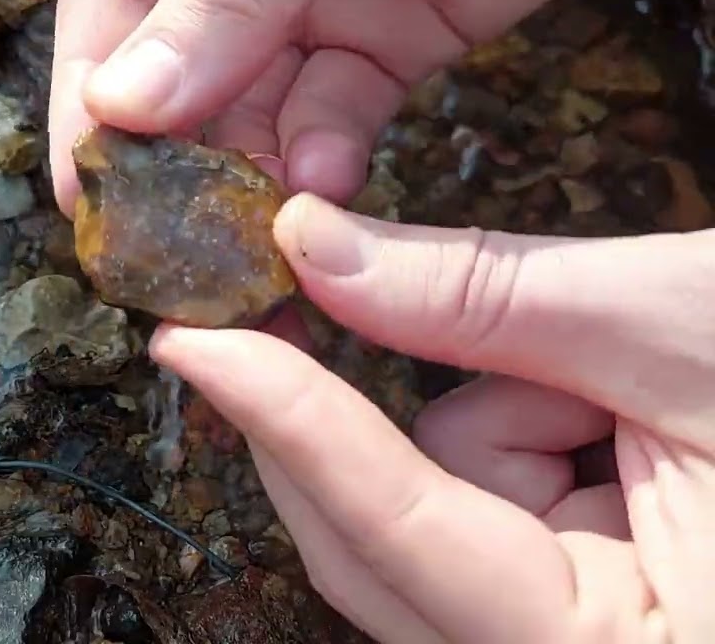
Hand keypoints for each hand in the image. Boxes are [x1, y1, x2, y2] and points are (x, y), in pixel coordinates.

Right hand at [47, 0, 635, 217]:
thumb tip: (126, 106)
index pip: (109, 9)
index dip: (90, 100)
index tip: (88, 191)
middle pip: (175, 81)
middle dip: (174, 166)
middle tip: (174, 252)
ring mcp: (312, 3)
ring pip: (257, 112)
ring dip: (252, 177)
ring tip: (255, 238)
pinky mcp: (394, 37)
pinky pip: (342, 112)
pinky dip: (328, 154)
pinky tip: (325, 177)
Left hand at [152, 193, 714, 642]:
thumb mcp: (684, 329)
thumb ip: (493, 298)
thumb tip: (322, 252)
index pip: (402, 536)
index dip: (288, 427)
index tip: (194, 348)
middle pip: (380, 550)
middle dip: (376, 424)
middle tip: (324, 316)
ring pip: (424, 523)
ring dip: (493, 429)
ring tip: (624, 404)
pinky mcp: (561, 612)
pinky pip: (472, 516)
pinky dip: (513, 446)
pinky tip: (613, 434)